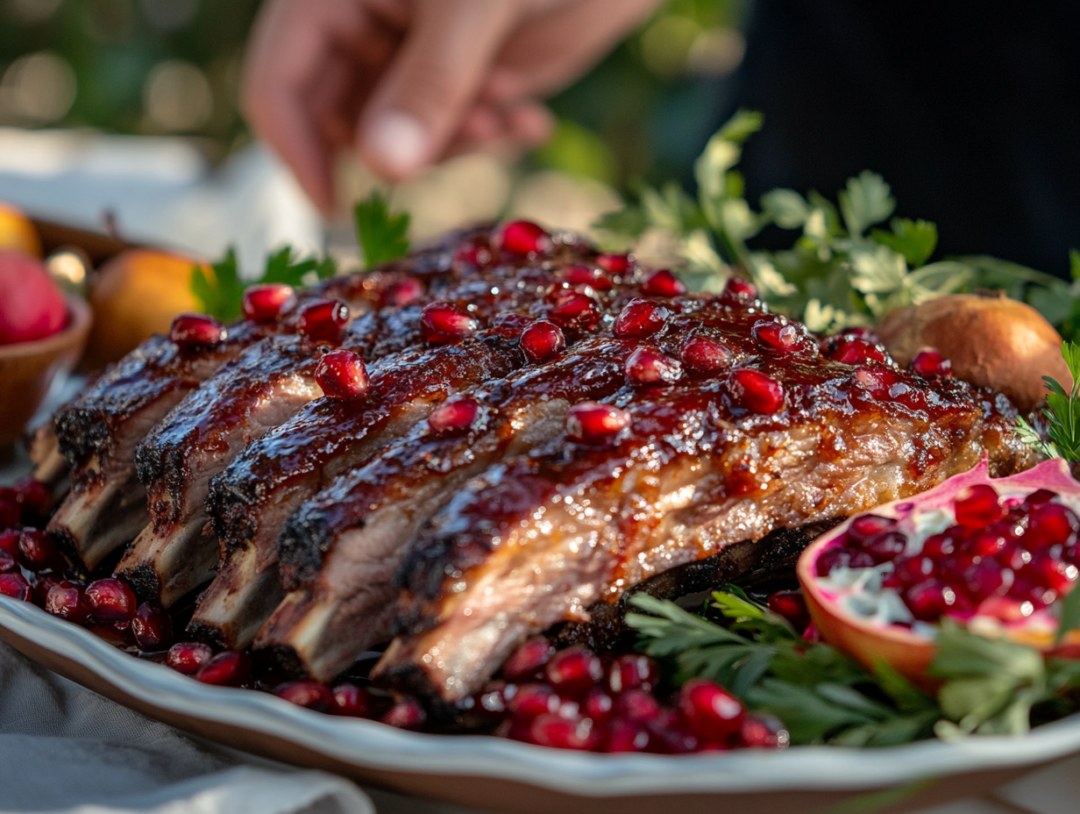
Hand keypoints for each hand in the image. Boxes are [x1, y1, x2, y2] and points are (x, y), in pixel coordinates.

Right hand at [242, 0, 661, 211]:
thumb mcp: (475, 6)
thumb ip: (430, 84)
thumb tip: (383, 168)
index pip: (279, 79)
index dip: (296, 147)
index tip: (334, 206)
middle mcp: (363, 26)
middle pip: (341, 120)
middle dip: (401, 146)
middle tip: (467, 132)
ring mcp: (412, 55)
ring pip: (400, 141)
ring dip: (453, 145)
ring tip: (503, 113)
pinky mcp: (463, 79)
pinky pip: (453, 136)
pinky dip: (490, 139)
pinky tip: (533, 120)